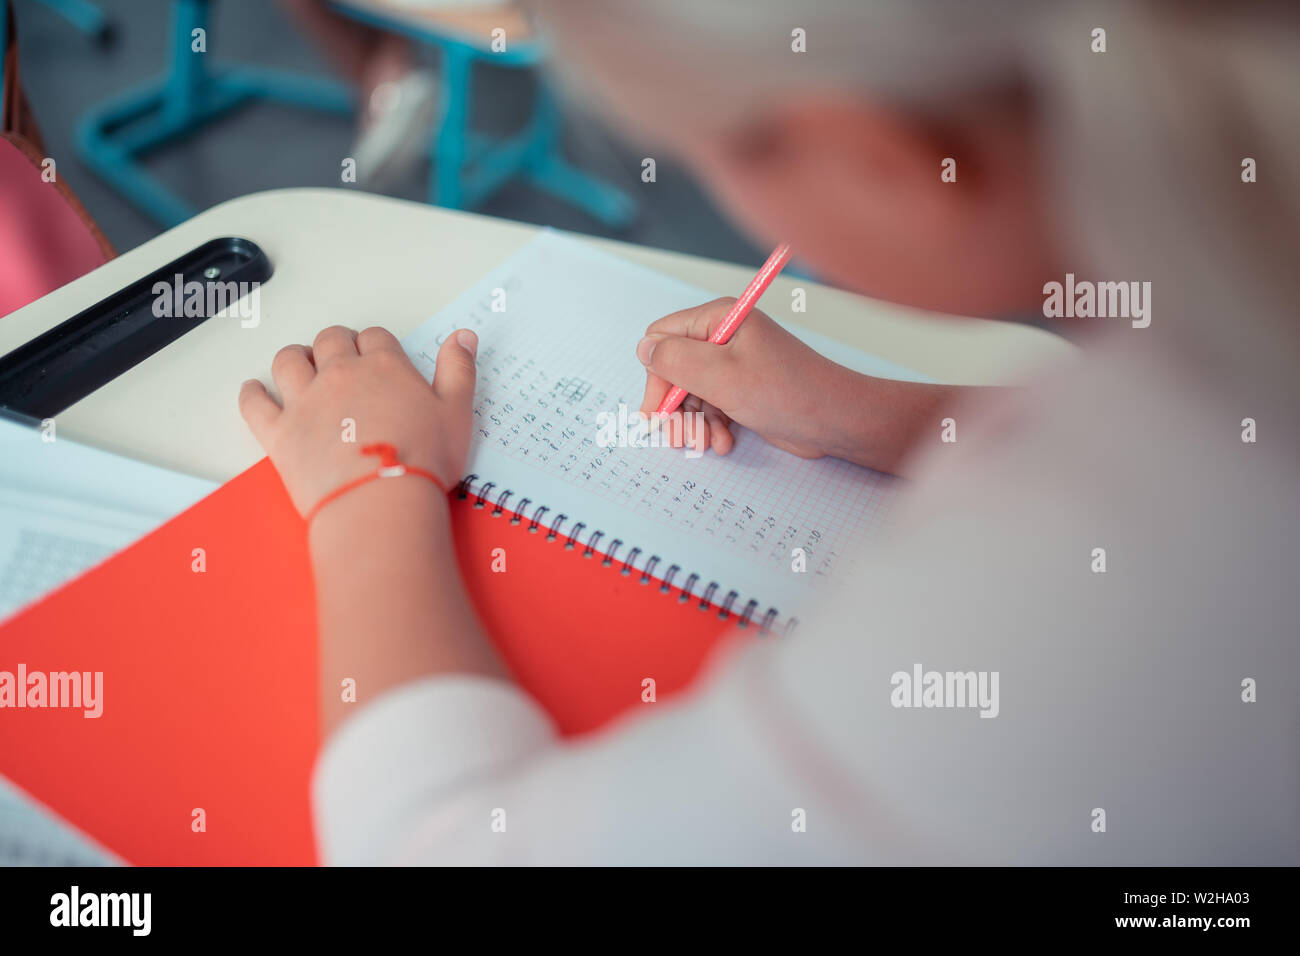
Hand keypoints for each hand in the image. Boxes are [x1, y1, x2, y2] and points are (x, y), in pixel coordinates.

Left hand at [238, 325, 477, 516]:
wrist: (382, 502)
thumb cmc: (422, 462)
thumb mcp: (458, 413)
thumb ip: (459, 370)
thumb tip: (463, 337)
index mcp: (384, 367)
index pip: (375, 337)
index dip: (376, 344)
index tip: (377, 356)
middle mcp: (340, 375)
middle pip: (330, 340)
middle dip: (335, 344)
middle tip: (340, 358)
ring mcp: (305, 402)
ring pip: (289, 361)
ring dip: (295, 358)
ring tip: (301, 367)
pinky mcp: (280, 433)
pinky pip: (254, 403)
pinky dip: (252, 393)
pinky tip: (255, 391)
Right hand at [636, 298, 847, 457]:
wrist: (836, 421)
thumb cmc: (787, 392)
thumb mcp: (722, 376)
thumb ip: (676, 360)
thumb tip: (644, 348)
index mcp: (719, 319)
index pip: (662, 339)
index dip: (657, 376)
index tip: (659, 410)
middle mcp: (724, 338)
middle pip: (673, 370)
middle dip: (675, 408)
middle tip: (678, 437)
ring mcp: (734, 365)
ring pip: (690, 395)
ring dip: (694, 424)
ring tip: (707, 444)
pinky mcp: (743, 390)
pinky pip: (711, 408)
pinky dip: (713, 428)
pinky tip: (724, 444)